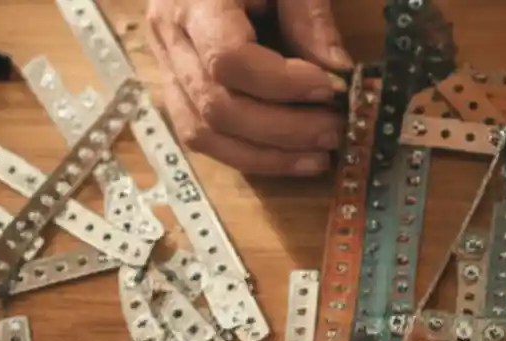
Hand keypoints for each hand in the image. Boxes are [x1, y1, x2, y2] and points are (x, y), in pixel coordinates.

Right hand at [146, 0, 351, 174]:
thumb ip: (310, 17)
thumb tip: (339, 73)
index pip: (228, 59)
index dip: (283, 85)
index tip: (331, 88)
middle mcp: (168, 35)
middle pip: (217, 106)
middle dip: (284, 130)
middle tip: (336, 131)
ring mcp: (165, 64)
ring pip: (203, 133)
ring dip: (267, 156)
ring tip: (320, 157)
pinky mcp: (175, 86)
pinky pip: (201, 137)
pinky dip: (248, 156)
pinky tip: (290, 158)